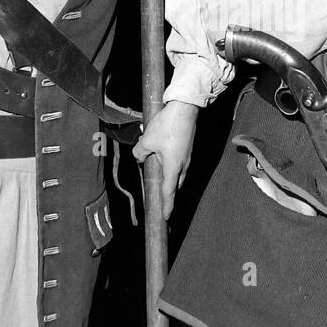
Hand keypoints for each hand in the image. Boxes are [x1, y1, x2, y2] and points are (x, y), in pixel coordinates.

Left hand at [132, 100, 197, 216]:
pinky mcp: (187, 148)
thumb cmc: (167, 125)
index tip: (166, 218)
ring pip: (177, 173)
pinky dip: (171, 165)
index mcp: (174, 167)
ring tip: (156, 172)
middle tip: (160, 199)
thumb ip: (140, 152)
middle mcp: (183, 165)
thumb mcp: (147, 140)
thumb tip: (139, 157)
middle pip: (175, 184)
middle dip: (167, 192)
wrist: (185, 108)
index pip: (169, 192)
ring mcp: (187, 156)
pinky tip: (160, 154)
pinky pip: (178, 163)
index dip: (167, 206)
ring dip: (168, 176)